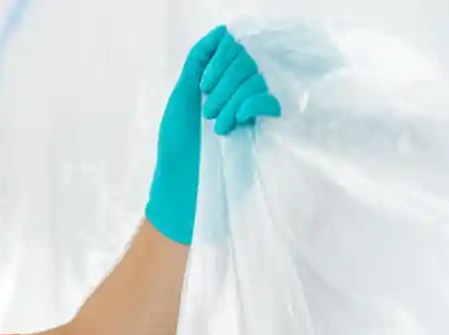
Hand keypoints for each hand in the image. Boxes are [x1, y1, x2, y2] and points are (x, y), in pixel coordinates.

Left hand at [145, 25, 281, 244]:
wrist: (184, 188)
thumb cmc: (178, 147)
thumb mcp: (182, 97)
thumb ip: (199, 62)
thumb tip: (220, 33)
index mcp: (218, 86)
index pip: (235, 51)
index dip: (221, 60)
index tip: (202, 85)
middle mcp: (237, 96)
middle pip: (247, 63)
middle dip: (224, 83)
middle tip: (207, 111)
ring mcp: (251, 113)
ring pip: (256, 81)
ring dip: (232, 100)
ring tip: (216, 126)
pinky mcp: (264, 131)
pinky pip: (270, 101)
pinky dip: (250, 106)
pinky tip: (235, 124)